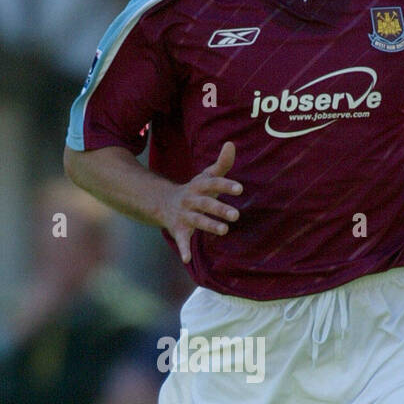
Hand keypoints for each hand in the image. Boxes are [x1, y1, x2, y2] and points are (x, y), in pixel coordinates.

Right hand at [161, 142, 241, 263]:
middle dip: (220, 209)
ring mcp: (184, 215)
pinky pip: (181, 240)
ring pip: (197, 221)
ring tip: (224, 231)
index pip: (213, 183)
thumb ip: (221, 164)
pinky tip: (187, 259)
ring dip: (209, 225)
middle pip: (206, 203)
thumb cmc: (195, 190)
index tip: (240, 189)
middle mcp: (190, 200)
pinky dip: (183, 250)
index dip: (225, 185)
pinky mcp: (178, 230)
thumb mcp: (206, 176)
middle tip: (236, 215)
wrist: (163, 203)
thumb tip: (231, 143)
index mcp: (198, 186)